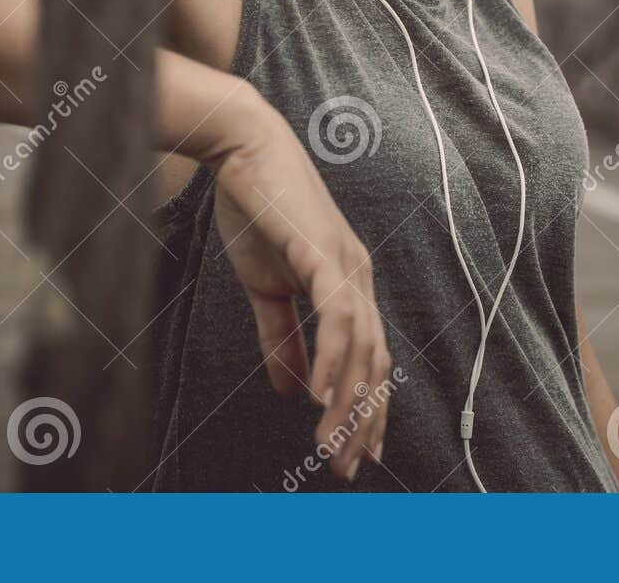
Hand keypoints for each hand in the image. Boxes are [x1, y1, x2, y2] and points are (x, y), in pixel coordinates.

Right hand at [205, 97, 390, 481]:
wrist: (242, 151)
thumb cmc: (255, 210)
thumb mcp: (266, 287)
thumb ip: (281, 337)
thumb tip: (289, 388)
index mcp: (349, 283)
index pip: (371, 356)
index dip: (366, 406)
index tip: (355, 451)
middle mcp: (358, 276)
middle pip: (376, 361)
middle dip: (365, 419)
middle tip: (349, 467)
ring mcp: (345, 264)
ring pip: (361, 348)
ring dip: (348, 402)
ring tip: (331, 447)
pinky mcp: (323, 253)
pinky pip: (338, 317)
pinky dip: (333, 360)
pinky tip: (320, 396)